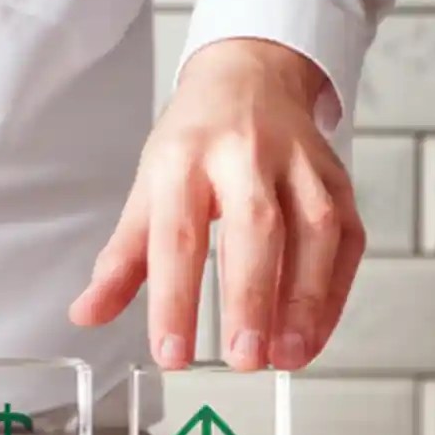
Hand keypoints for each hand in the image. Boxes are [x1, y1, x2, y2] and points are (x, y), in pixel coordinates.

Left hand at [69, 39, 363, 370]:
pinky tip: (313, 334)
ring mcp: (298, 164)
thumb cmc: (193, 143)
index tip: (170, 352)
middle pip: (253, 227)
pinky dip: (333, 293)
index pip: (176, 237)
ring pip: (312, 230)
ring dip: (304, 300)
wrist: (249, 77)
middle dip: (250, 296)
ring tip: (285, 356)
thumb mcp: (146, 192)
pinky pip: (347, 238)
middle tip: (242, 358)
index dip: (174, 299)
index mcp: (183, 161)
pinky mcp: (337, 179)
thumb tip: (87, 314)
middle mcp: (244, 156)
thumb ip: (121, 260)